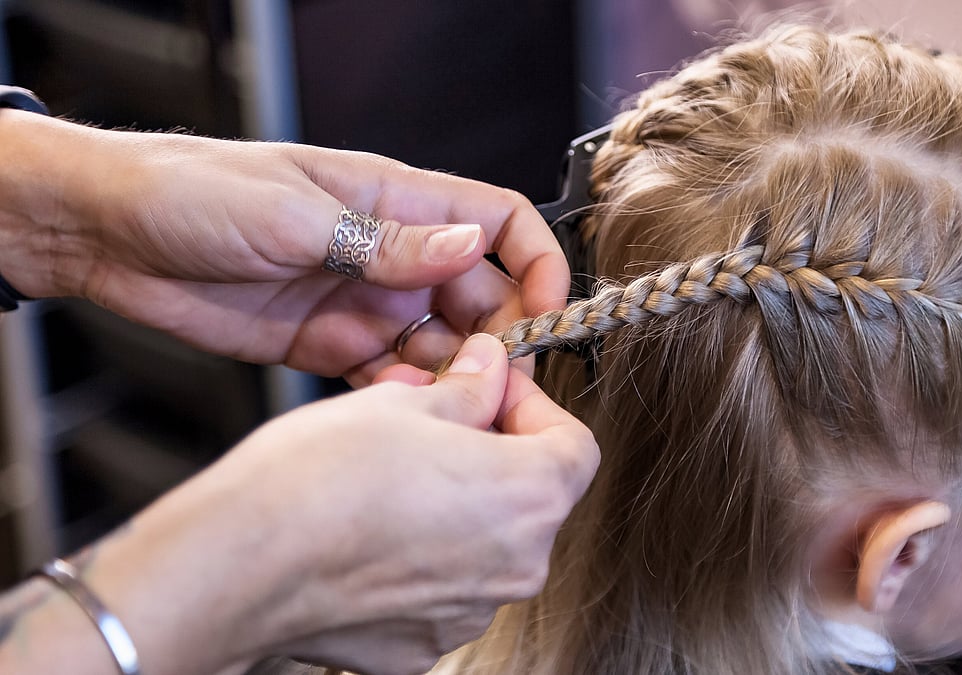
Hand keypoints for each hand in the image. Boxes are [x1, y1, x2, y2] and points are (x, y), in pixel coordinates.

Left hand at [0, 111, 568, 384]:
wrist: (107, 233)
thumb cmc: (194, 192)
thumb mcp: (294, 212)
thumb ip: (382, 241)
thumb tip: (467, 249)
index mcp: (393, 201)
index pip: (496, 221)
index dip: (535, 262)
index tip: (547, 311)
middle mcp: (389, 255)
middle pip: (480, 296)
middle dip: (500, 338)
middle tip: (498, 385)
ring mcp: (361, 303)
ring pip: (439, 347)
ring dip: (454, 379)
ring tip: (452, 411)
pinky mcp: (326, 348)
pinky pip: (387, 378)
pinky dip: (403, 400)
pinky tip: (402, 417)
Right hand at [53, 335, 598, 674]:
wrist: (235, 565)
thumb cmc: (316, 481)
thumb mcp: (401, 405)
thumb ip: (467, 390)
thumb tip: (489, 369)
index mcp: (529, 498)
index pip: (574, 446)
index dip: (535, 408)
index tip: (494, 391)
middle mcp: (515, 567)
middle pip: (531, 497)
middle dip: (492, 452)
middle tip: (436, 420)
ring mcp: (468, 614)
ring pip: (485, 543)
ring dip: (456, 505)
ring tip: (392, 473)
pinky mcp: (420, 646)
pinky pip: (441, 588)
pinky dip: (420, 558)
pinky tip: (369, 530)